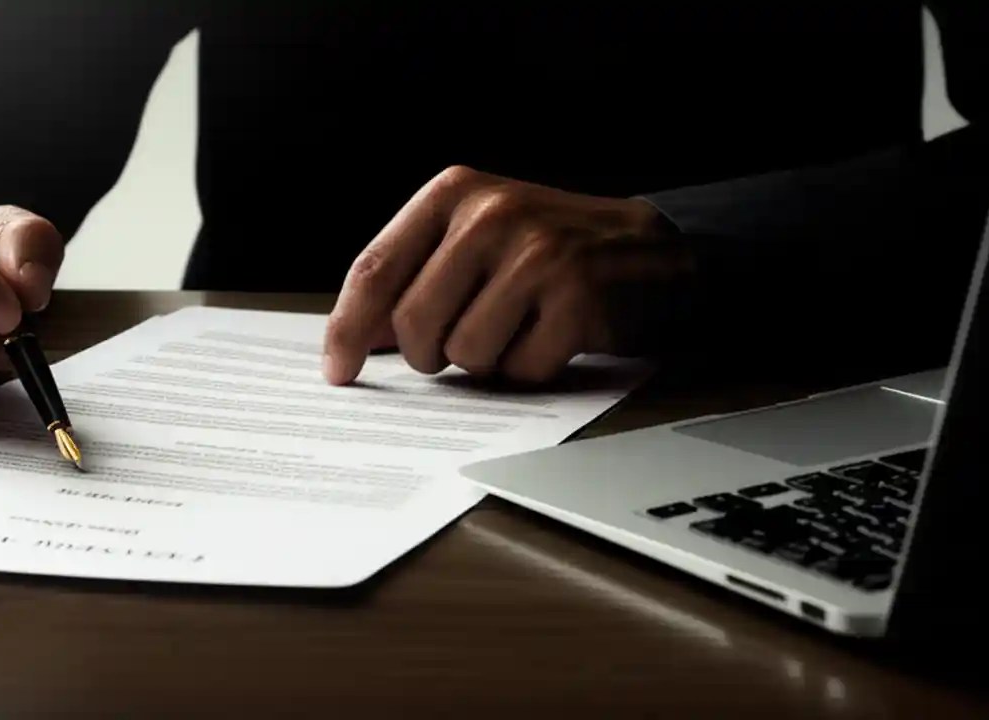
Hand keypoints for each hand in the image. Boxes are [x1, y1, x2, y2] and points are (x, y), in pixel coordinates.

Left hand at [324, 166, 693, 384]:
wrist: (651, 252)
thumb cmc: (551, 252)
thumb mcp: (477, 238)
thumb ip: (416, 276)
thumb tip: (356, 340)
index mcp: (455, 193)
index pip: (376, 267)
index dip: (348, 328)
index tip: (337, 369)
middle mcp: (492, 215)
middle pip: (414, 323)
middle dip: (431, 354)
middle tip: (466, 340)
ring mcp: (537, 256)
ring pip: (464, 355)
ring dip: (487, 361)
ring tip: (520, 327)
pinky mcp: (576, 300)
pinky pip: (519, 371)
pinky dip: (531, 369)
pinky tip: (553, 336)